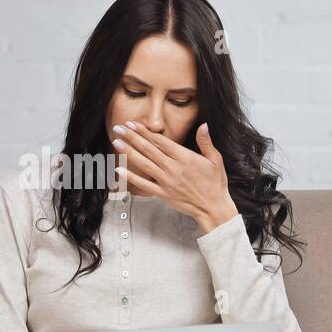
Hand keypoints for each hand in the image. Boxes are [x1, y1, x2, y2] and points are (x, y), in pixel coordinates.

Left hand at [111, 121, 238, 233]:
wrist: (213, 207)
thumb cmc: (215, 183)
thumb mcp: (215, 160)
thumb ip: (206, 142)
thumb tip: (204, 126)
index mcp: (185, 157)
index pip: (160, 141)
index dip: (145, 131)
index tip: (133, 124)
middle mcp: (173, 168)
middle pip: (148, 149)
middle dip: (132, 137)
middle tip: (119, 128)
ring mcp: (166, 182)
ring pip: (144, 164)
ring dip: (128, 152)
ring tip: (116, 142)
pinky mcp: (163, 194)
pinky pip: (144, 185)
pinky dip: (131, 177)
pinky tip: (119, 169)